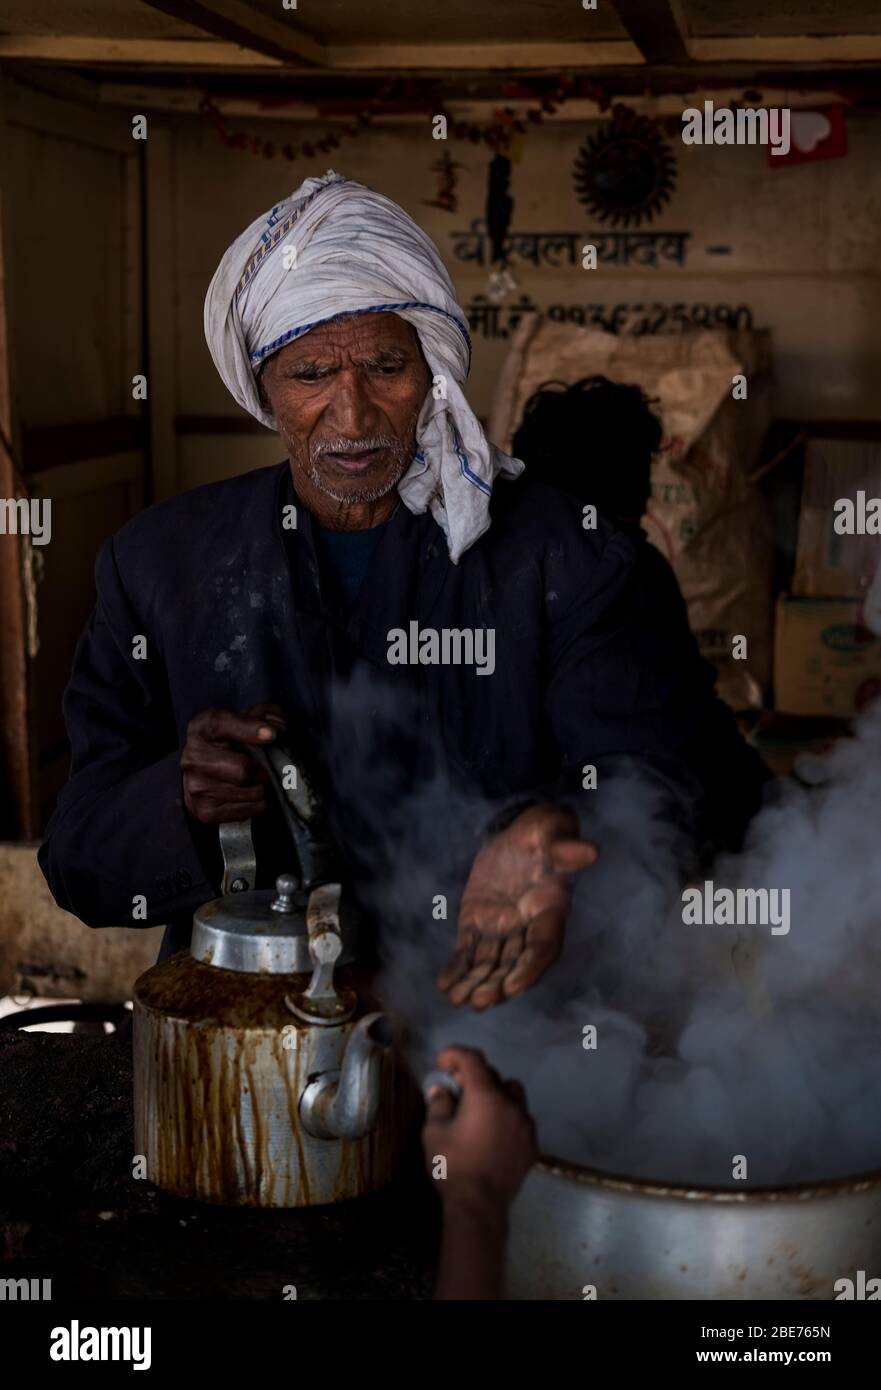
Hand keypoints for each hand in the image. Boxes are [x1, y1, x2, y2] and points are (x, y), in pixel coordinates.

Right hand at [181, 703, 285, 823]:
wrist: (201, 776)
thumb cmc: (229, 744)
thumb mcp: (243, 720)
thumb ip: (263, 714)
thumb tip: (277, 727)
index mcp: (202, 728)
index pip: (223, 725)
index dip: (250, 729)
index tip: (272, 735)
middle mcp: (194, 757)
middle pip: (243, 770)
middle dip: (264, 770)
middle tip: (268, 768)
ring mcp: (197, 786)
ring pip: (251, 793)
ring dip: (264, 788)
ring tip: (260, 781)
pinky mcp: (205, 811)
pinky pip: (249, 811)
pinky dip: (259, 803)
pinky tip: (253, 794)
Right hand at [422, 1046, 536, 1210]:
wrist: (480, 1206)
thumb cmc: (453, 1166)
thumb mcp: (434, 1133)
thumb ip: (438, 1104)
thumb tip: (441, 1089)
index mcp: (485, 1095)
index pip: (472, 1059)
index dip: (455, 1054)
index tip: (441, 1062)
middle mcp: (510, 1103)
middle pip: (492, 1075)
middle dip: (472, 1076)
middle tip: (455, 1090)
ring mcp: (525, 1123)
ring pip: (513, 1093)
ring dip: (495, 1092)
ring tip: (479, 1109)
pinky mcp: (531, 1143)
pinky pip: (520, 1117)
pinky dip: (507, 1115)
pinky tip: (493, 1132)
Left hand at [437, 804, 596, 1009]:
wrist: (515, 836)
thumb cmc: (541, 834)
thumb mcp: (553, 833)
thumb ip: (566, 848)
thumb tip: (589, 851)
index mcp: (549, 912)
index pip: (542, 947)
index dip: (529, 969)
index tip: (514, 987)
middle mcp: (525, 928)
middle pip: (513, 964)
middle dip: (497, 985)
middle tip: (480, 1002)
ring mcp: (500, 929)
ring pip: (489, 963)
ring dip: (475, 983)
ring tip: (458, 1000)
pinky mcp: (477, 924)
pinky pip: (468, 951)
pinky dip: (457, 969)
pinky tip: (445, 985)